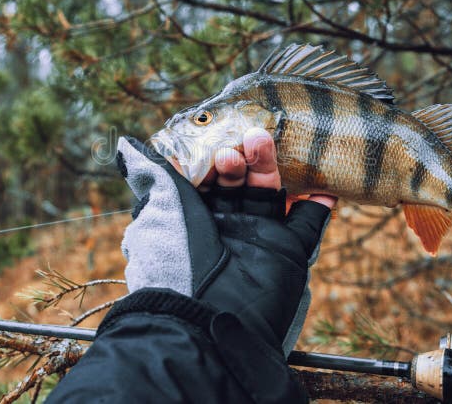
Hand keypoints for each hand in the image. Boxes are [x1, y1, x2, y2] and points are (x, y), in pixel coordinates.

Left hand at [116, 129, 334, 353]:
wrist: (206, 319)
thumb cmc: (177, 258)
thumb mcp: (158, 210)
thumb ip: (154, 173)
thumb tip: (128, 145)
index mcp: (193, 218)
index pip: (208, 178)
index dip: (214, 154)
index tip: (220, 133)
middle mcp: (225, 227)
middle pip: (240, 181)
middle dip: (243, 157)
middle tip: (248, 136)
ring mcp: (257, 239)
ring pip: (270, 194)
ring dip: (269, 166)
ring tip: (265, 140)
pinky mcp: (286, 254)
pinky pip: (308, 224)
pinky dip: (319, 204)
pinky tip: (323, 184)